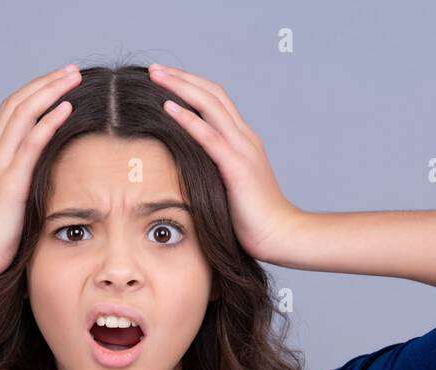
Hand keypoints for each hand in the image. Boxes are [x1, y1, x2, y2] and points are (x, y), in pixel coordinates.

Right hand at [0, 64, 81, 278]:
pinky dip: (49, 121)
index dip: (35, 90)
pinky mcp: (9, 180)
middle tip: (71, 69)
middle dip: (46, 82)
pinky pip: (31, 142)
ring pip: (24, 113)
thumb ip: (15, 175)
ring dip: (51, 91)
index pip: (10, 109)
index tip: (58, 80)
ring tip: (73, 77)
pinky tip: (66, 108)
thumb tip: (38, 170)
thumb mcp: (1, 194)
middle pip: (17, 102)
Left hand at [147, 63, 300, 263]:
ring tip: (156, 76)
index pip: (217, 101)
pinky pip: (210, 137)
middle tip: (155, 68)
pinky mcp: (237, 168)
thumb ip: (214, 172)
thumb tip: (187, 171)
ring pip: (210, 106)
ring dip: (181, 88)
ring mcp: (243, 151)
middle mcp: (244, 138)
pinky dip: (188, 119)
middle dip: (182, 78)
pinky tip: (168, 108)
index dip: (192, 86)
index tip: (166, 79)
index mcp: (243, 141)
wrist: (281, 236)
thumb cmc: (254, 220)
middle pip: (212, 94)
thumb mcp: (229, 188)